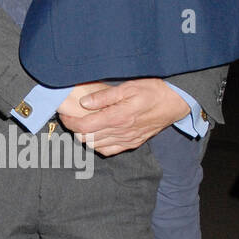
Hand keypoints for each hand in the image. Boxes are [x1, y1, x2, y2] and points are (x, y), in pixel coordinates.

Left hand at [58, 78, 190, 154]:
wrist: (174, 103)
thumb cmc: (152, 91)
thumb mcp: (128, 87)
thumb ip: (105, 96)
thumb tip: (84, 103)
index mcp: (118, 117)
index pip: (84, 126)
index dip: (70, 122)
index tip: (64, 114)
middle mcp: (121, 132)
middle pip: (87, 138)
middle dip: (74, 129)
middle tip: (70, 117)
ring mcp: (127, 140)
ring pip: (96, 146)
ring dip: (85, 137)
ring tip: (82, 125)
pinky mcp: (132, 143)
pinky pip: (109, 150)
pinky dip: (98, 145)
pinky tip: (97, 135)